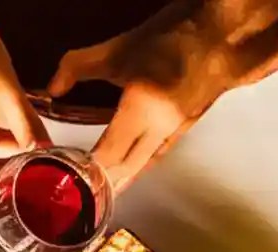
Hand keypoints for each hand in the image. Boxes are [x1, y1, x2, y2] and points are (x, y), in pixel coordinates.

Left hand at [48, 6, 277, 190]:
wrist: (224, 31)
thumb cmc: (174, 34)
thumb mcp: (119, 47)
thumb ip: (77, 66)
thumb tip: (53, 89)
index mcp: (143, 106)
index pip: (110, 152)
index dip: (89, 169)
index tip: (69, 177)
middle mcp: (163, 124)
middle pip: (128, 166)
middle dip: (105, 182)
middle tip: (83, 194)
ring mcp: (180, 126)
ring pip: (147, 163)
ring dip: (125, 178)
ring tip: (104, 191)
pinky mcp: (190, 123)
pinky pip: (161, 152)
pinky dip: (143, 164)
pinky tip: (133, 168)